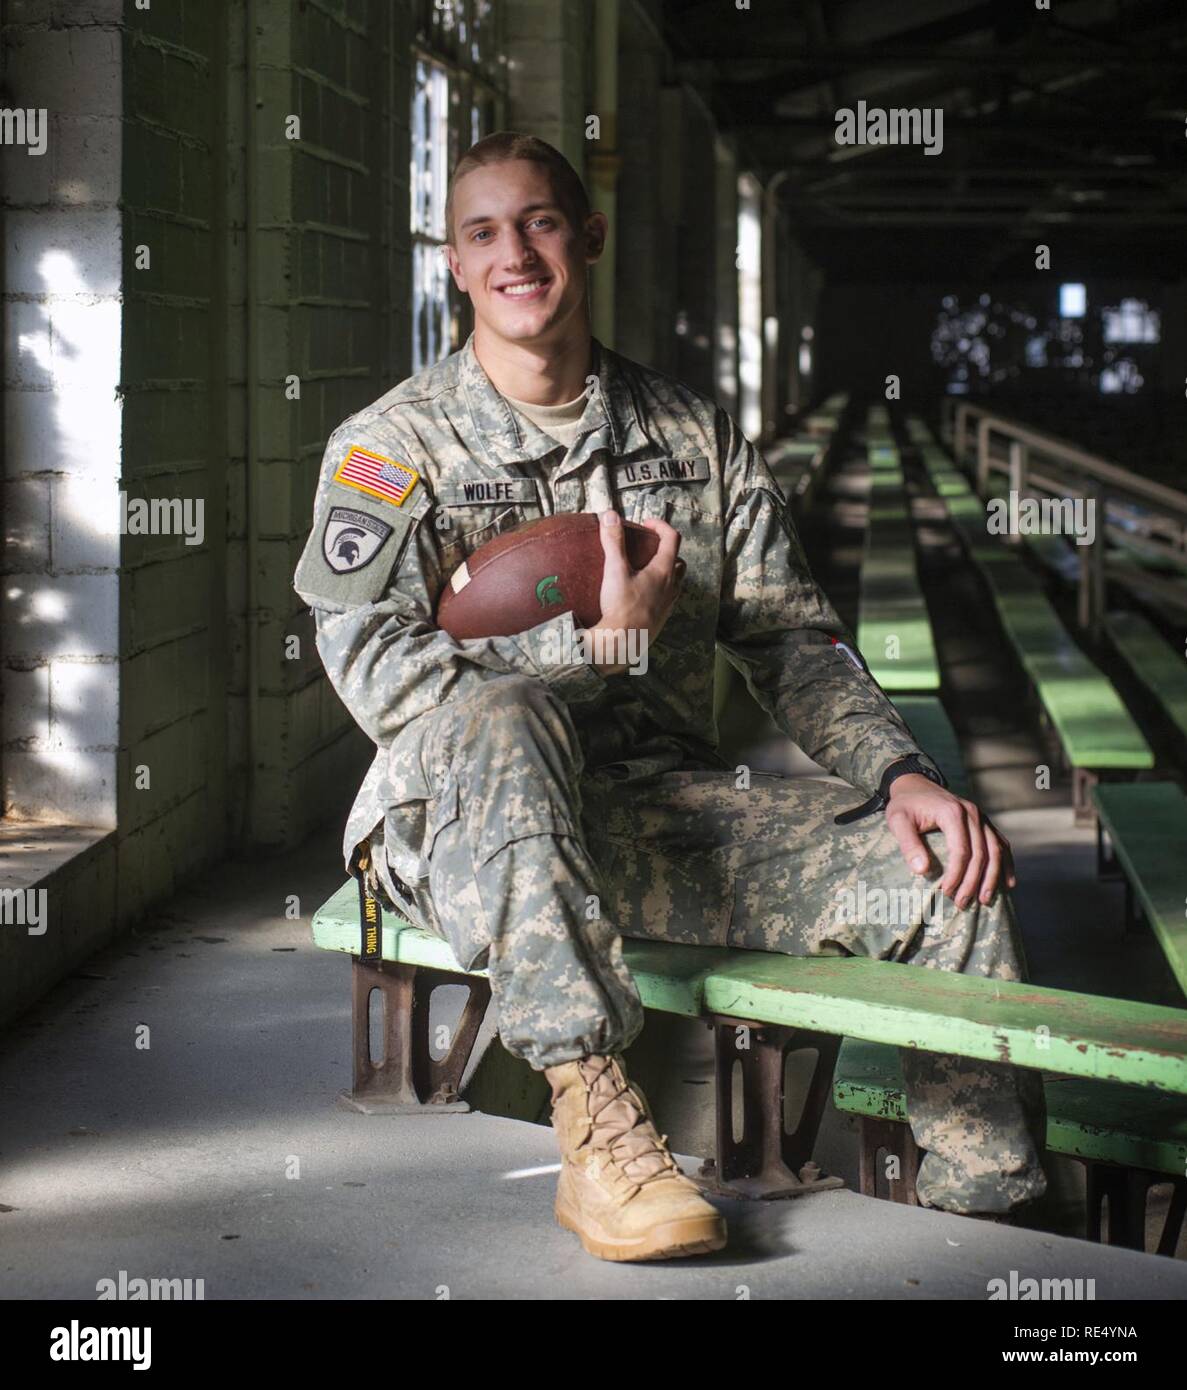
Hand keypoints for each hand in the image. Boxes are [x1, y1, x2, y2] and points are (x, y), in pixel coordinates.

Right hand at [582, 509, 684, 674]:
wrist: (622, 644)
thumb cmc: (621, 608)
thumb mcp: (615, 570)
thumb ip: (613, 541)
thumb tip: (610, 515)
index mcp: (663, 571)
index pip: (672, 538)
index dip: (660, 526)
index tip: (646, 524)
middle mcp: (671, 586)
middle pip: (678, 561)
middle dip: (666, 550)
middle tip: (647, 548)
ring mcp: (669, 604)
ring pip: (675, 581)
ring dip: (665, 571)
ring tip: (644, 570)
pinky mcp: (662, 618)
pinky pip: (667, 598)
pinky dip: (659, 590)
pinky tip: (640, 594)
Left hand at [884, 774, 1015, 908]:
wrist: (915, 784)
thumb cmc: (905, 805)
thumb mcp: (897, 821)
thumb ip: (908, 844)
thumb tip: (922, 870)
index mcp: (952, 812)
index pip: (961, 850)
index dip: (956, 874)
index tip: (946, 892)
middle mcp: (972, 813)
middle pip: (981, 853)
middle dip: (973, 882)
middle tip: (962, 903)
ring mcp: (981, 817)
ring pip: (996, 850)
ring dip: (992, 877)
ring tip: (984, 901)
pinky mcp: (984, 822)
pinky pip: (1001, 843)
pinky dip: (1006, 864)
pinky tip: (1008, 884)